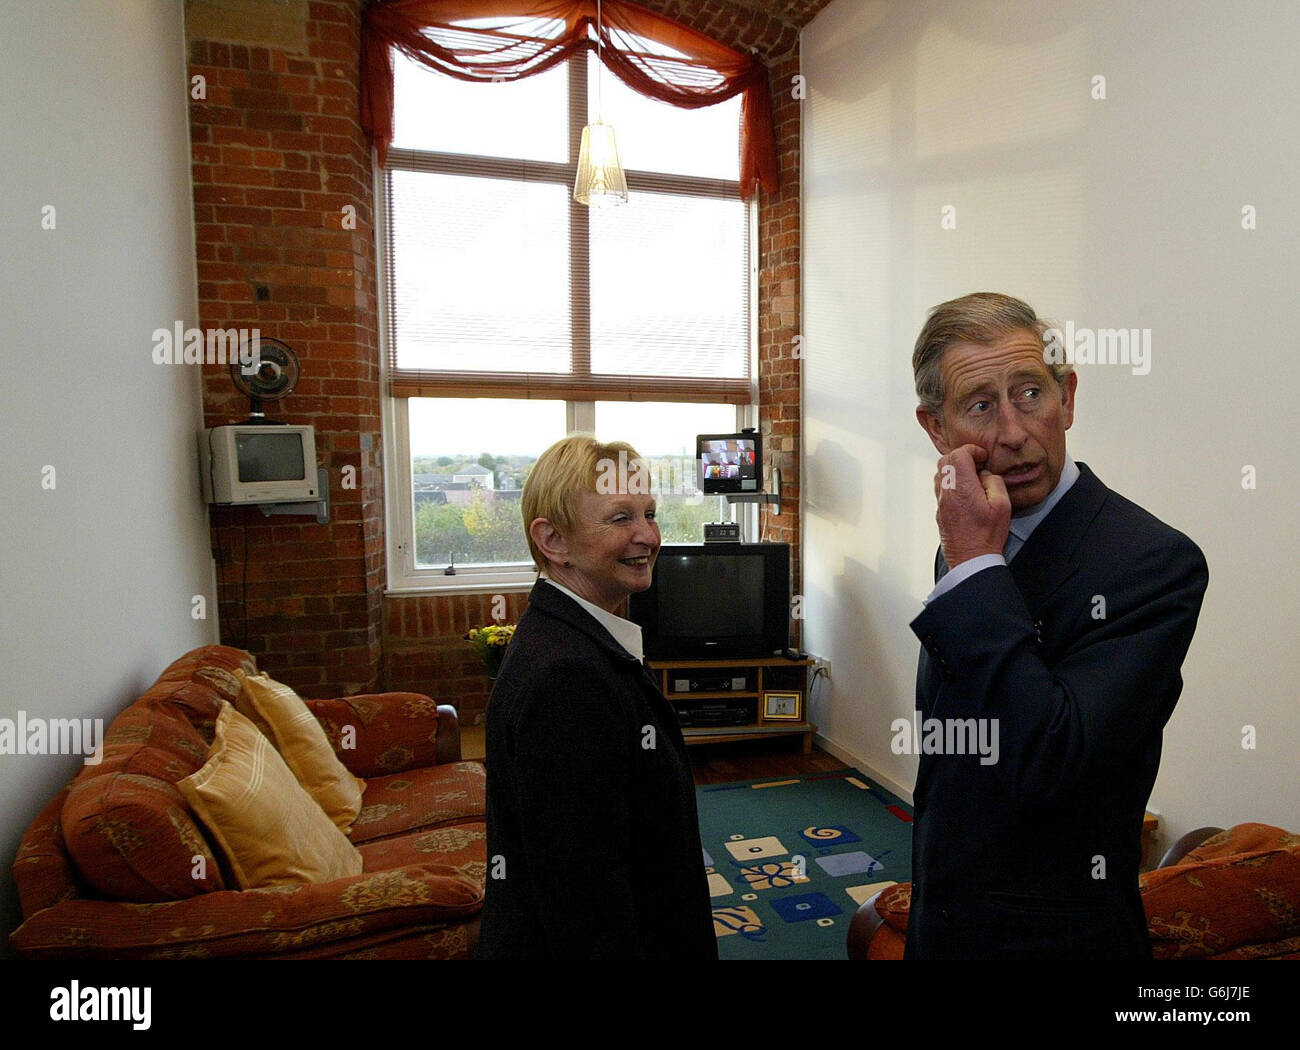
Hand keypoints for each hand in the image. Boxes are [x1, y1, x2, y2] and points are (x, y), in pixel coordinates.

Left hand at [932, 445, 1010, 567]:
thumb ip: (994, 482)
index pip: (958, 454)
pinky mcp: (940, 512)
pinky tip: (967, 492)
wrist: (971, 560)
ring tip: (973, 478)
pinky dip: (952, 482)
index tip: (983, 456)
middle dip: (962, 456)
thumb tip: (985, 474)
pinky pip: (941, 488)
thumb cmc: (986, 537)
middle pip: (945, 460)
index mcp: (961, 487)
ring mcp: (941, 503)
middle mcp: (946, 493)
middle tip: (978, 464)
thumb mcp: (1002, 506)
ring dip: (955, 469)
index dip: (972, 450)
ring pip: (940, 473)